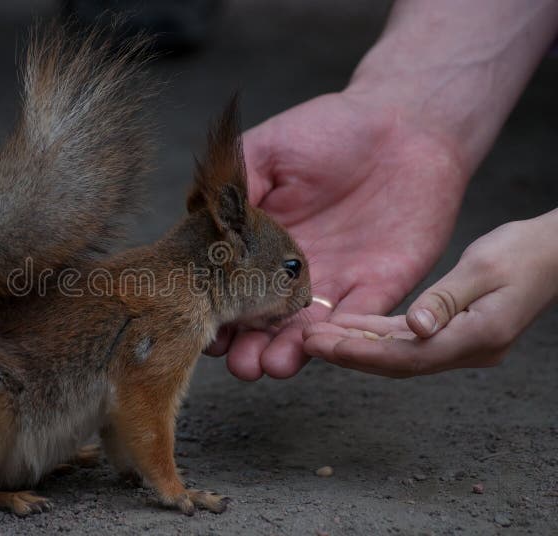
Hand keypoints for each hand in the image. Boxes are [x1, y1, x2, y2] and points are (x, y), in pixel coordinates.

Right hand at [206, 91, 468, 379]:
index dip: (216, 310)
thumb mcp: (268, 150)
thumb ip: (234, 186)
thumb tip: (195, 217)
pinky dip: (341, 337)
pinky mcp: (379, 285)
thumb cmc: (330, 130)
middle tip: (239, 362)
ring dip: (288, 353)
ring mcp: (334, 282)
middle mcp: (291, 272)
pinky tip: (320, 346)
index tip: (204, 328)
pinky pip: (360, 319)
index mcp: (260, 243)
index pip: (230, 287)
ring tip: (272, 364)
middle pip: (263, 322)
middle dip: (249, 347)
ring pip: (307, 332)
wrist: (405, 123)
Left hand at [302, 211, 557, 376]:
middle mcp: (466, 349)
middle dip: (348, 353)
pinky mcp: (450, 332)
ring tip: (314, 334)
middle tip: (304, 341)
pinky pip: (406, 338)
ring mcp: (458, 344)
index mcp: (478, 337)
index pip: (410, 357)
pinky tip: (344, 325)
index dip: (364, 354)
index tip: (325, 346)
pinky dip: (374, 333)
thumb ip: (447, 298)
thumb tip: (416, 327)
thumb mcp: (485, 267)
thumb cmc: (525, 253)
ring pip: (397, 352)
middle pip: (397, 361)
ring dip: (356, 345)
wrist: (553, 254)